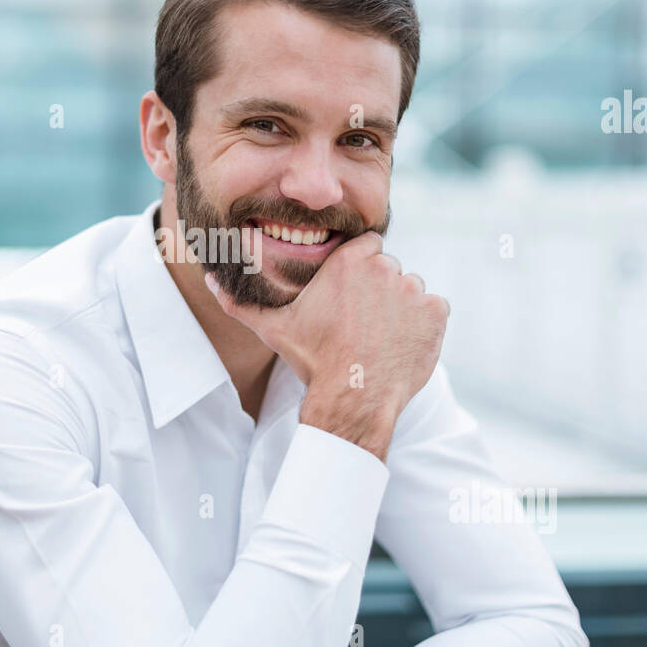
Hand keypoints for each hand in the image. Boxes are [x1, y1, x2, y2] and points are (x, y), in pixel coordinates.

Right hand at [204, 232, 448, 459]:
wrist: (353, 399)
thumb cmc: (313, 361)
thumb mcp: (272, 329)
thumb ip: (240, 301)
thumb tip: (210, 279)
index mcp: (348, 262)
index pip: (366, 246)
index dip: (359, 269)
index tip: (350, 295)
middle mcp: (384, 268)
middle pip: (389, 268)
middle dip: (380, 290)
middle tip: (363, 323)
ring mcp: (414, 289)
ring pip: (411, 289)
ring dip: (402, 308)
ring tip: (381, 337)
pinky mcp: (436, 313)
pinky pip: (435, 309)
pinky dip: (424, 324)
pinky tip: (400, 344)